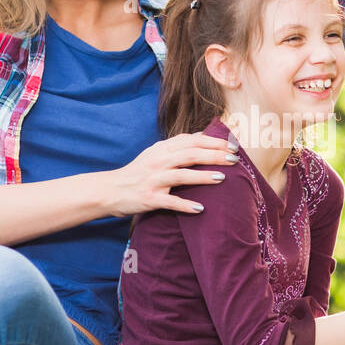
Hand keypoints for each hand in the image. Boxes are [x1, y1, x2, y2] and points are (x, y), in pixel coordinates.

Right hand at [106, 132, 237, 216]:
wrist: (111, 190)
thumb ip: (177, 145)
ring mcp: (154, 180)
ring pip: (181, 175)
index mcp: (162, 149)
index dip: (213, 141)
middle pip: (190, 155)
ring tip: (222, 178)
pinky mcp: (149, 198)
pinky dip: (185, 205)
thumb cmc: (138, 172)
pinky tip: (200, 209)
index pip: (191, 141)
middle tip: (234, 159)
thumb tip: (203, 135)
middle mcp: (158, 162)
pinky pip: (170, 202)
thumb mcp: (156, 153)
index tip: (232, 145)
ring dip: (203, 176)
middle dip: (214, 155)